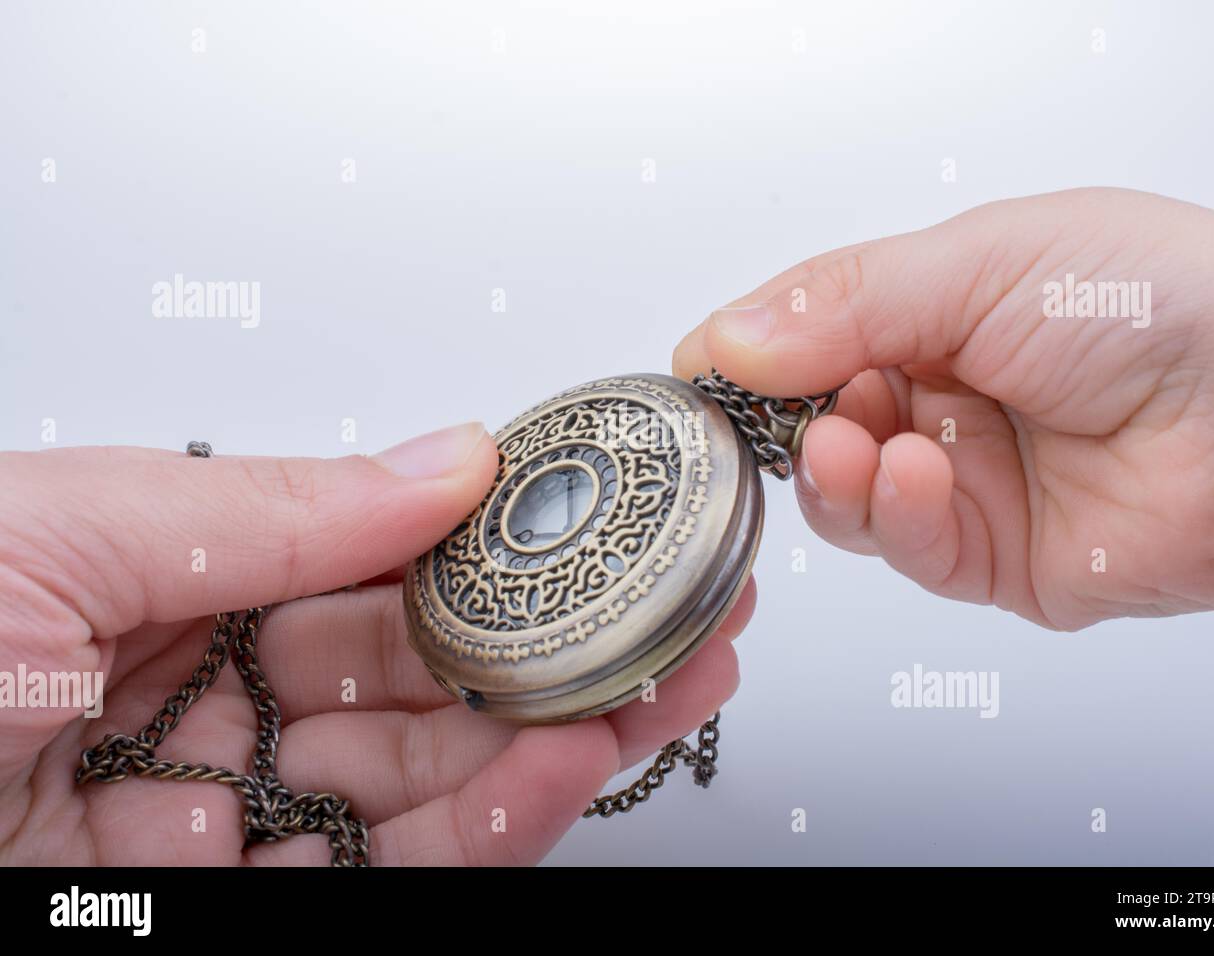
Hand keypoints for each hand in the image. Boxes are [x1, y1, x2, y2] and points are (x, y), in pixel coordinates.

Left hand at [0, 424, 747, 864]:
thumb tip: (444, 459)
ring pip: (423, 780)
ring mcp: (222, 814)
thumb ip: (270, 504)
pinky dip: (485, 828)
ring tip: (661, 684)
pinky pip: (387, 874)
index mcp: (147, 583)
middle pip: (414, 673)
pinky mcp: (234, 906)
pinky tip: (561, 769)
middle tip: (668, 607)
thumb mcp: (52, 534)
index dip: (483, 543)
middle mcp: (197, 698)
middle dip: (555, 642)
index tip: (582, 523)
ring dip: (555, 734)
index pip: (359, 560)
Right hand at [675, 188, 1213, 628]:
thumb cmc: (1161, 304)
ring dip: (835, 469)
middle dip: (792, 417)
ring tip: (856, 438)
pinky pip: (907, 548)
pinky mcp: (992, 556)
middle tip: (786, 405)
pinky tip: (914, 473)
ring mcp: (967, 478)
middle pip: (815, 419)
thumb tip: (728, 338)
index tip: (706, 367)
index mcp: (941, 308)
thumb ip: (847, 303)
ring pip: (847, 495)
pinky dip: (895, 515)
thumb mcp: (984, 263)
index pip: (815, 332)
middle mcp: (947, 394)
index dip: (755, 351)